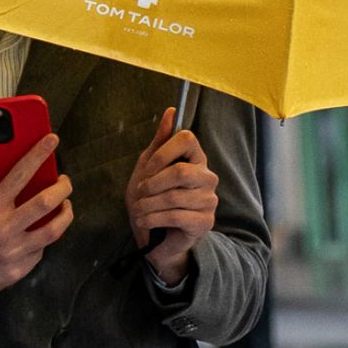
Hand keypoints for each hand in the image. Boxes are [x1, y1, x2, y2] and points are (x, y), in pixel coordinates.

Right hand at [0, 135, 74, 315]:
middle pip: (47, 203)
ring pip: (53, 230)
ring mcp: (13, 252)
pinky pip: (41, 250)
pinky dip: (46, 237)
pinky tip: (44, 228)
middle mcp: (4, 230)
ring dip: (65, 214)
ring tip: (64, 205)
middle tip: (64, 181)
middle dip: (63, 187)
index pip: (21, 174)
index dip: (39, 154)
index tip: (52, 141)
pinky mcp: (18, 270)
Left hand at [127, 108, 219, 286]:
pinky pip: (176, 216)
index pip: (187, 139)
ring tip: (138, 210)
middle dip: (151, 184)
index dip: (163, 152)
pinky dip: (153, 218)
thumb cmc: (152, 198)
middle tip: (139, 193)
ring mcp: (209, 200)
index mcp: (196, 158)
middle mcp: (207, 177)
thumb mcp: (149, 167)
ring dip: (148, 204)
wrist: (154, 235)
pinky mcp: (205, 222)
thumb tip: (171, 111)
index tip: (147, 168)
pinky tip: (145, 221)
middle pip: (180, 171)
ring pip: (174, 196)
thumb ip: (160, 141)